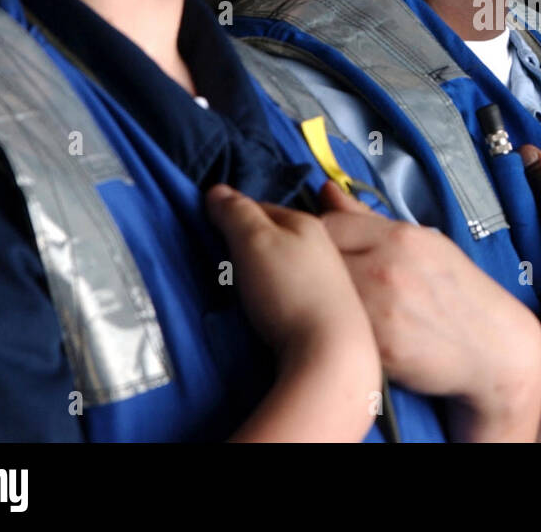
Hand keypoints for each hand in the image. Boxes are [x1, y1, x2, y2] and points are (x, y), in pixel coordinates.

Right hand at [206, 184, 377, 366]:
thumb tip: (217, 190)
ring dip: (264, 268)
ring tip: (242, 284)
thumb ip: (237, 214)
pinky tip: (268, 305)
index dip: (233, 214)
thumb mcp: (255, 242)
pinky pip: (293, 288)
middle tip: (222, 258)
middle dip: (250, 241)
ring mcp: (328, 279)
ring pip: (286, 262)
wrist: (329, 351)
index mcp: (307, 223)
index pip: (261, 207)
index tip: (211, 227)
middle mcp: (323, 246)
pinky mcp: (325, 309)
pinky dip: (278, 290)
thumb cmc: (290, 290)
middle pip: (277, 235)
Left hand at [317, 183, 540, 440]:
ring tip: (334, 307)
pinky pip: (339, 328)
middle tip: (326, 282)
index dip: (321, 238)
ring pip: (326, 294)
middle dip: (318, 269)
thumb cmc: (459, 293)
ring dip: (324, 299)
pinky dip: (338, 328)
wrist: (495, 349)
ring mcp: (381, 308)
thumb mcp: (424, 244)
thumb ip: (369, 218)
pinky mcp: (377, 347)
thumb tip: (326, 188)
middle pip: (320, 258)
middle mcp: (387, 267)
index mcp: (401, 236)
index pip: (329, 224)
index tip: (327, 253)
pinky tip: (348, 331)